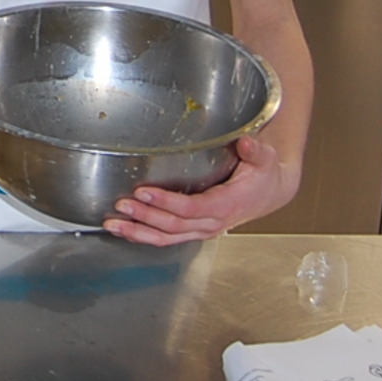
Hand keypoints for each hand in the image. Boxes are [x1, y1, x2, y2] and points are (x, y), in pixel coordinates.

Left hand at [103, 133, 298, 245]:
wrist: (268, 194)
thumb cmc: (262, 176)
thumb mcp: (264, 160)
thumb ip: (255, 151)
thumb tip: (246, 142)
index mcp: (226, 205)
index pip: (192, 208)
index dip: (166, 202)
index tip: (144, 192)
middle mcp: (212, 222)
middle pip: (173, 225)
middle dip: (145, 216)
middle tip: (121, 205)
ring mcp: (201, 230)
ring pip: (167, 237)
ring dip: (139, 232)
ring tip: (113, 224)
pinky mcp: (194, 231)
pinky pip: (167, 238)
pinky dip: (144, 236)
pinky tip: (125, 230)